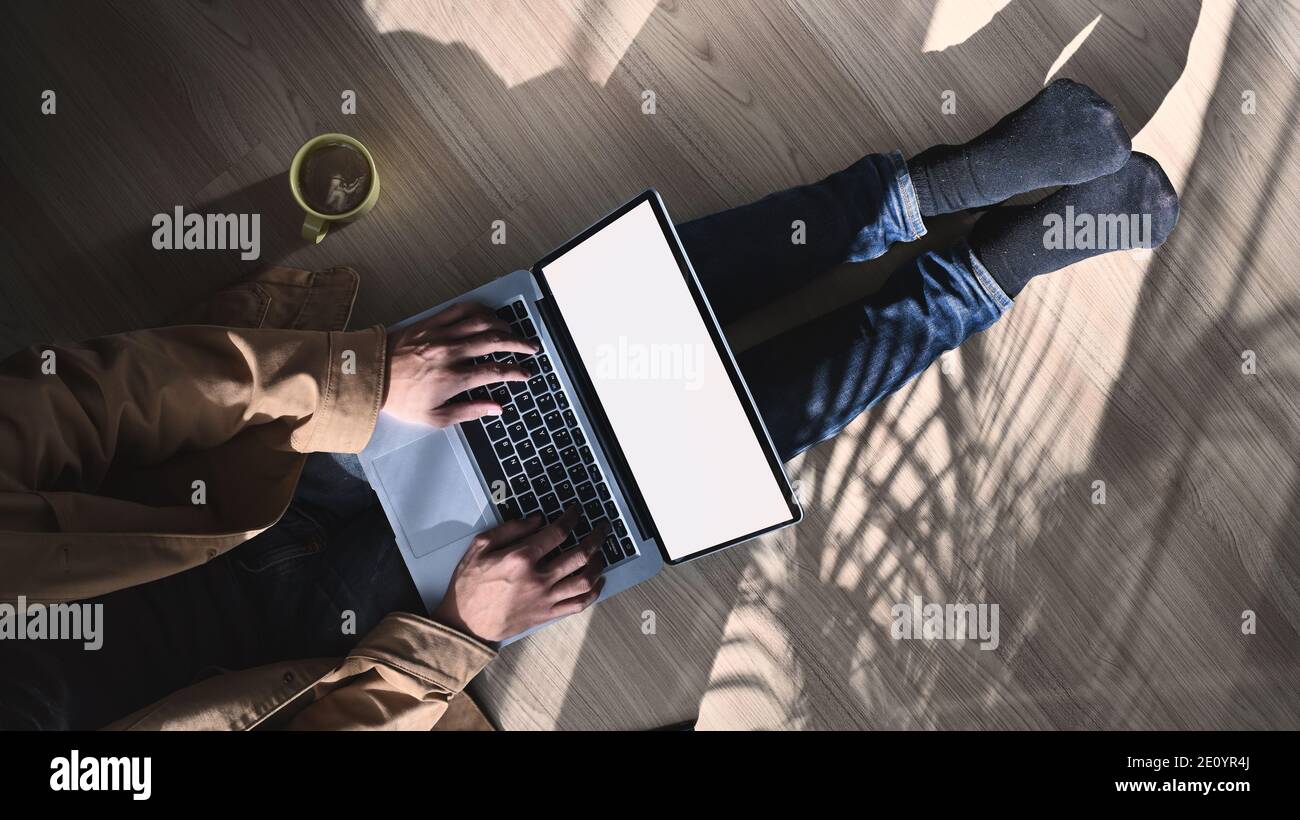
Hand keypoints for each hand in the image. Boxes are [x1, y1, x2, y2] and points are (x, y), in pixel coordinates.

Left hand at [382, 301, 536, 426]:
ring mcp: (440, 335)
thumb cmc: (400, 399)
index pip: (495, 372)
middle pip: (495, 341)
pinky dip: (479, 309)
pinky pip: (461, 309)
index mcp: (453, 379)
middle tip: (532, 347)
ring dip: (503, 325)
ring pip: (482, 322)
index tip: (526, 374)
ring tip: (514, 331)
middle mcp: (450, 353)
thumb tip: (496, 408)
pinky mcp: (430, 323)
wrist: (368, 376)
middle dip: (519, 344)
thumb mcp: (434, 417)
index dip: (516, 372)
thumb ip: (468, 412)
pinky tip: (489, 314)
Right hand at [432, 507, 608, 642]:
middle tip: (602, 528)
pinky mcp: (546, 614)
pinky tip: (598, 582)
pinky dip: (593, 593)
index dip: (572, 517)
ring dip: (599, 564)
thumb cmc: (469, 585)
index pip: (558, 532)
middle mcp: (538, 578)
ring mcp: (545, 599)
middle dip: (596, 537)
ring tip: (601, 553)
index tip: (577, 511)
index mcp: (521, 558)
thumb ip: (509, 529)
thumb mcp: (479, 547)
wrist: (464, 623)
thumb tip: (537, 519)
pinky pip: (578, 604)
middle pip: (580, 554)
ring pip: (585, 580)